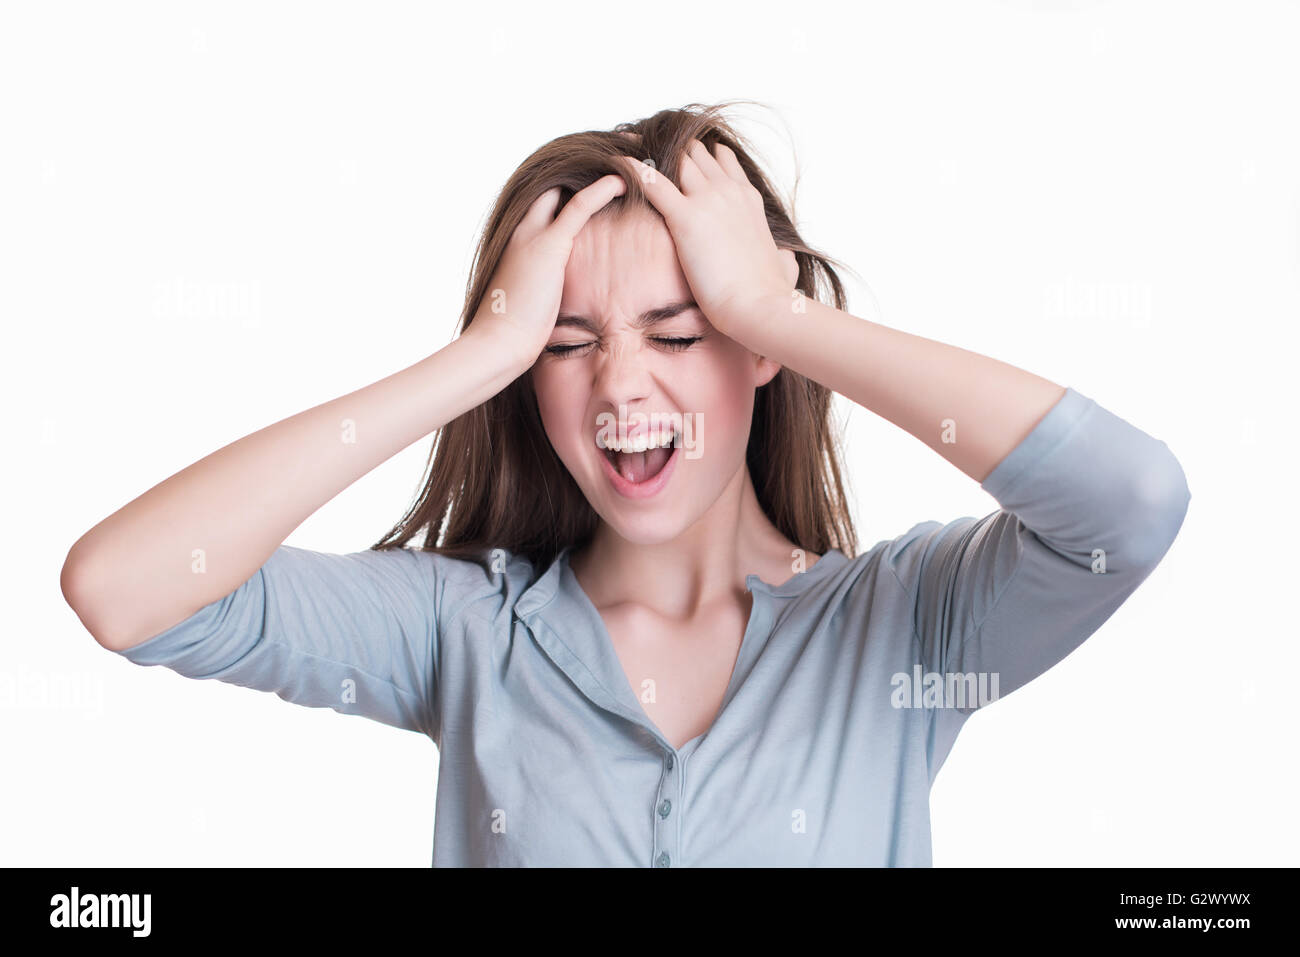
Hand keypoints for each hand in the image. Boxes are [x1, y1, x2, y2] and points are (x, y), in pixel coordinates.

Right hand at [467, 174, 626, 367]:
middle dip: (580, 174)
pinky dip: (601, 190)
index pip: (544, 205)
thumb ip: (544, 289)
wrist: (498, 342)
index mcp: (518, 244)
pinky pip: (579, 206)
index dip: (567, 194)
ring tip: (625, 163)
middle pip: (551, 189)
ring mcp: (532, 235)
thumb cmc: (512, 332)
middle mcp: (522, 232)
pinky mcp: (548, 245)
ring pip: (565, 189)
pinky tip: (621, 181)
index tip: (593, 188)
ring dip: (595, 175)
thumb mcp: (530, 302)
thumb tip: (557, 300)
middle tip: (613, 163)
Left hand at [616, 139, 798, 340]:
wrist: (759, 305)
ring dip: (654, 155)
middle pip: (695, 154)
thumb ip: (782, 256)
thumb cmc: (770, 292)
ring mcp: (707, 200)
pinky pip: (652, 181)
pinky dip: (632, 168)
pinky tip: (617, 160)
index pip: (722, 161)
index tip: (685, 158)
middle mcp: (727, 190)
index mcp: (747, 199)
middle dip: (674, 151)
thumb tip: (786, 258)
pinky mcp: (685, 217)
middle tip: (647, 150)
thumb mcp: (784, 264)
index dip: (701, 157)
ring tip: (630, 148)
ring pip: (677, 159)